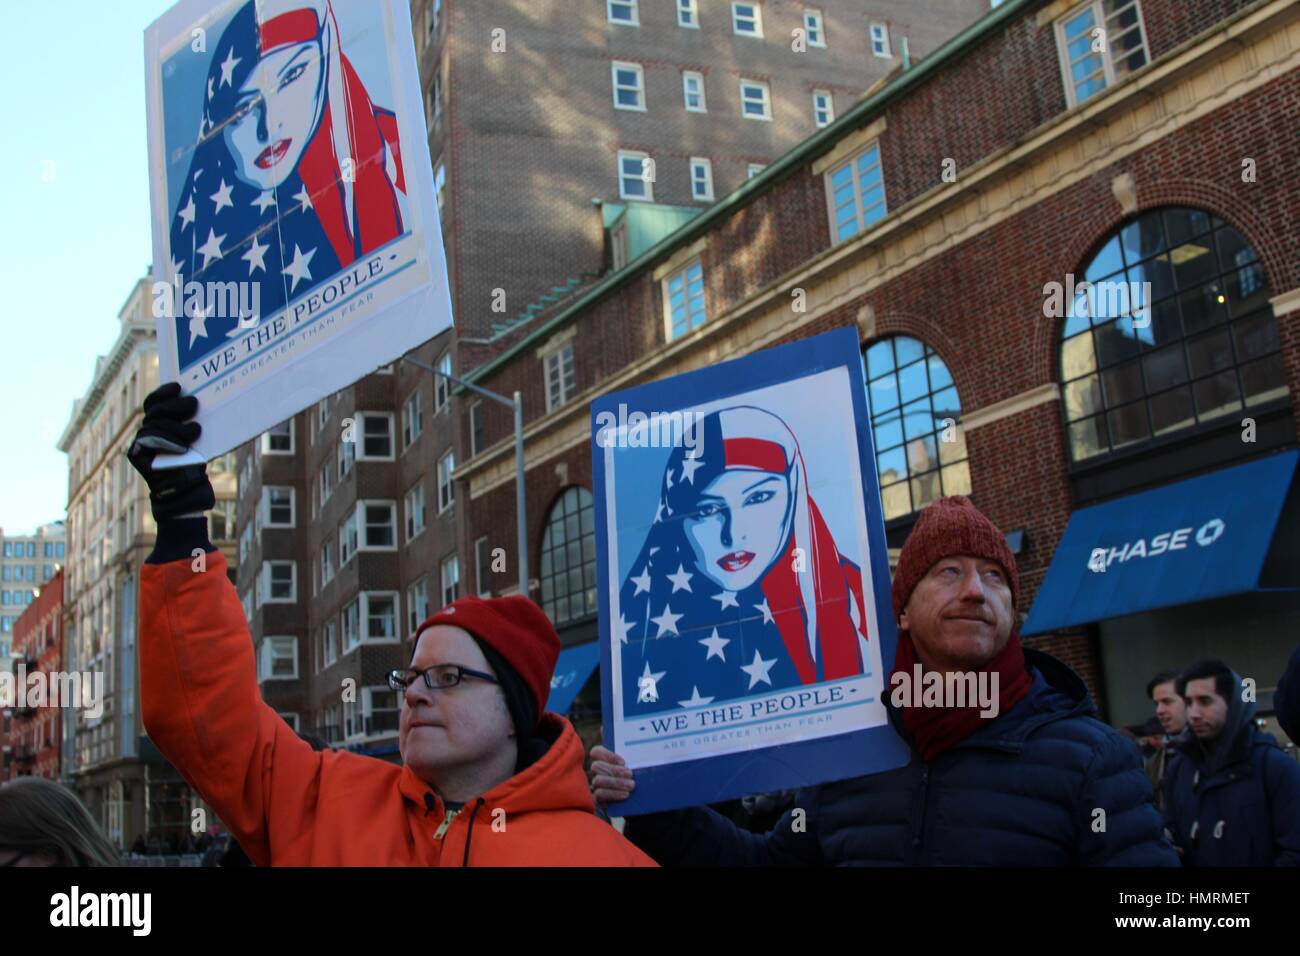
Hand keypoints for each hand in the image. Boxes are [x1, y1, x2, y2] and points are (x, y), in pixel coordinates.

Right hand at [127, 382, 214, 521]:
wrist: (188, 495)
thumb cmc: (195, 465)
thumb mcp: (197, 439)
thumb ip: (192, 422)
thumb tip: (204, 400)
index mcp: (158, 425)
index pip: (154, 403)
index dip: (163, 393)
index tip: (178, 386)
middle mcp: (145, 433)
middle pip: (154, 411)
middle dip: (174, 405)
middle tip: (194, 403)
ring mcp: (139, 445)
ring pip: (153, 425)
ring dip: (176, 426)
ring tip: (196, 430)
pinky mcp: (136, 457)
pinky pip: (147, 441)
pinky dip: (166, 441)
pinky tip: (182, 446)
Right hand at [589, 745, 634, 803]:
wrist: (639, 804)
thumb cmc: (637, 781)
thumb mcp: (635, 770)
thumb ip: (634, 762)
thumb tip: (642, 756)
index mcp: (604, 761)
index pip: (596, 752)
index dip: (608, 755)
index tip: (623, 762)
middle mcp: (597, 772)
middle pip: (596, 766)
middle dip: (614, 770)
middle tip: (630, 774)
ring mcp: (596, 786)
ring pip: (598, 780)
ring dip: (616, 782)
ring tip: (631, 785)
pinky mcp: (597, 799)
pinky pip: (599, 794)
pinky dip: (613, 794)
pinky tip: (625, 795)